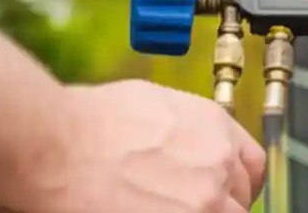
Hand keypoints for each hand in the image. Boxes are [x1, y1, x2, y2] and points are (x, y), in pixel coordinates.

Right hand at [28, 80, 263, 212]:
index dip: (238, 186)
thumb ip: (186, 132)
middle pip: (239, 202)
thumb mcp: (155, 105)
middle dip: (219, 208)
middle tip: (189, 207)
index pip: (252, 167)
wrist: (56, 145)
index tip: (226, 196)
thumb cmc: (89, 121)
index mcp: (215, 127)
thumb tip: (186, 149)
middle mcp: (217, 164)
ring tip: (162, 210)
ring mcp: (202, 201)